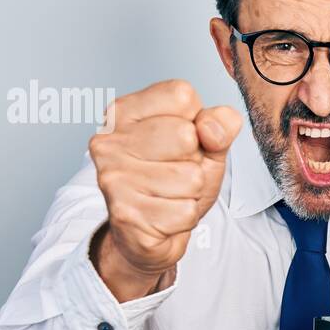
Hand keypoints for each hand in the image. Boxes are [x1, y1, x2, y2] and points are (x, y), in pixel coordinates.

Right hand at [88, 79, 241, 300]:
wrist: (148, 235)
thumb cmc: (174, 182)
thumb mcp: (206, 146)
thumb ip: (220, 126)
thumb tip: (211, 128)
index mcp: (123, 112)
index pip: (181, 95)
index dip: (197, 122)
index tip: (182, 142)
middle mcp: (109, 141)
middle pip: (186, 135)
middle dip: (195, 161)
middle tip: (176, 172)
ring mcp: (113, 178)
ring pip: (190, 178)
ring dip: (192, 193)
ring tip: (170, 195)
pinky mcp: (125, 215)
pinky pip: (185, 212)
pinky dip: (185, 219)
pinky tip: (164, 216)